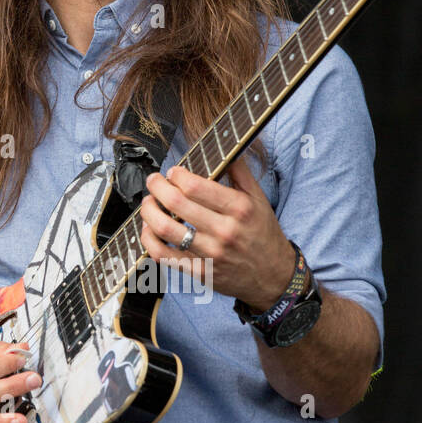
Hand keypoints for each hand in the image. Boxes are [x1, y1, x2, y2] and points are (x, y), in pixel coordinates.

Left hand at [139, 158, 296, 310]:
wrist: (273, 275)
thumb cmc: (264, 234)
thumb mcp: (259, 199)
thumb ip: (241, 172)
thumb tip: (225, 147)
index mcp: (239, 208)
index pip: (195, 186)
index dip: (176, 175)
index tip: (173, 172)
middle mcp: (224, 231)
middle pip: (176, 204)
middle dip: (157, 187)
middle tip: (153, 182)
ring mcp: (210, 254)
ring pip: (165, 230)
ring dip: (148, 212)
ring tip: (148, 203)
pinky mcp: (200, 272)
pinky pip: (164, 256)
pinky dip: (149, 241)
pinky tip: (149, 229)